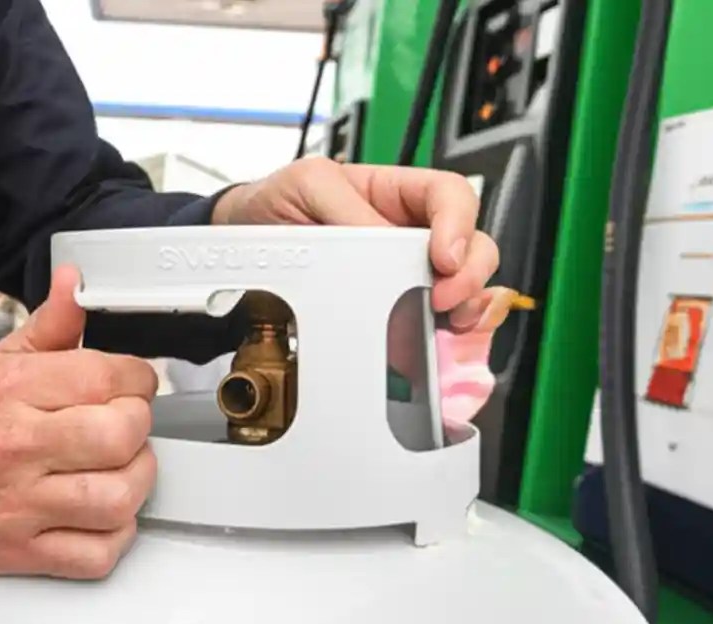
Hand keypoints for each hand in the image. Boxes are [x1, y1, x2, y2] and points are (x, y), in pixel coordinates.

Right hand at [0, 266, 158, 578]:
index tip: (132, 387)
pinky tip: (101, 513)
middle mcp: (14, 446)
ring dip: (134, 483)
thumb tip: (75, 282)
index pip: (106, 377)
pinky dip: (115, 535)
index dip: (138, 381)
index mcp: (12, 391)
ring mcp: (20, 505)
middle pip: (120, 436)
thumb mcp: (4, 363)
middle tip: (124, 428)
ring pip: (118, 498)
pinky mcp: (25, 553)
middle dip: (137, 429)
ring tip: (118, 470)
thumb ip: (50, 325)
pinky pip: (100, 553)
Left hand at [213, 157, 500, 328]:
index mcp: (395, 194)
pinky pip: (430, 326)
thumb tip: (388, 244)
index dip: (460, 224)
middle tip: (445, 299)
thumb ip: (348, 209)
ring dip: (465, 311)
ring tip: (445, 327)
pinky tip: (433, 349)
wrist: (240, 240)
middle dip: (471, 276)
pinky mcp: (388, 313)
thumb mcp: (306, 185)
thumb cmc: (275, 202)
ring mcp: (402, 276)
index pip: (451, 197)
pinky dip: (441, 340)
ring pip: (461, 291)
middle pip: (472, 249)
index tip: (445, 257)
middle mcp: (409, 235)